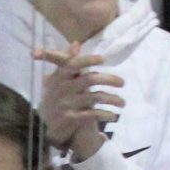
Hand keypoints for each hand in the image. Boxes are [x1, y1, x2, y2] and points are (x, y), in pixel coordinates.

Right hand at [34, 44, 121, 159]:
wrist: (45, 126)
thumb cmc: (56, 98)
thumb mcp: (58, 80)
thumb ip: (68, 62)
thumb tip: (76, 43)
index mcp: (59, 78)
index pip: (73, 64)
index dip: (88, 60)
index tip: (103, 59)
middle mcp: (61, 89)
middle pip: (90, 79)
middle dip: (110, 79)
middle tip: (123, 83)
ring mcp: (65, 104)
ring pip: (95, 97)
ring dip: (113, 99)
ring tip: (123, 103)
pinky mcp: (70, 119)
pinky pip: (92, 114)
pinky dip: (105, 113)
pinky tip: (113, 115)